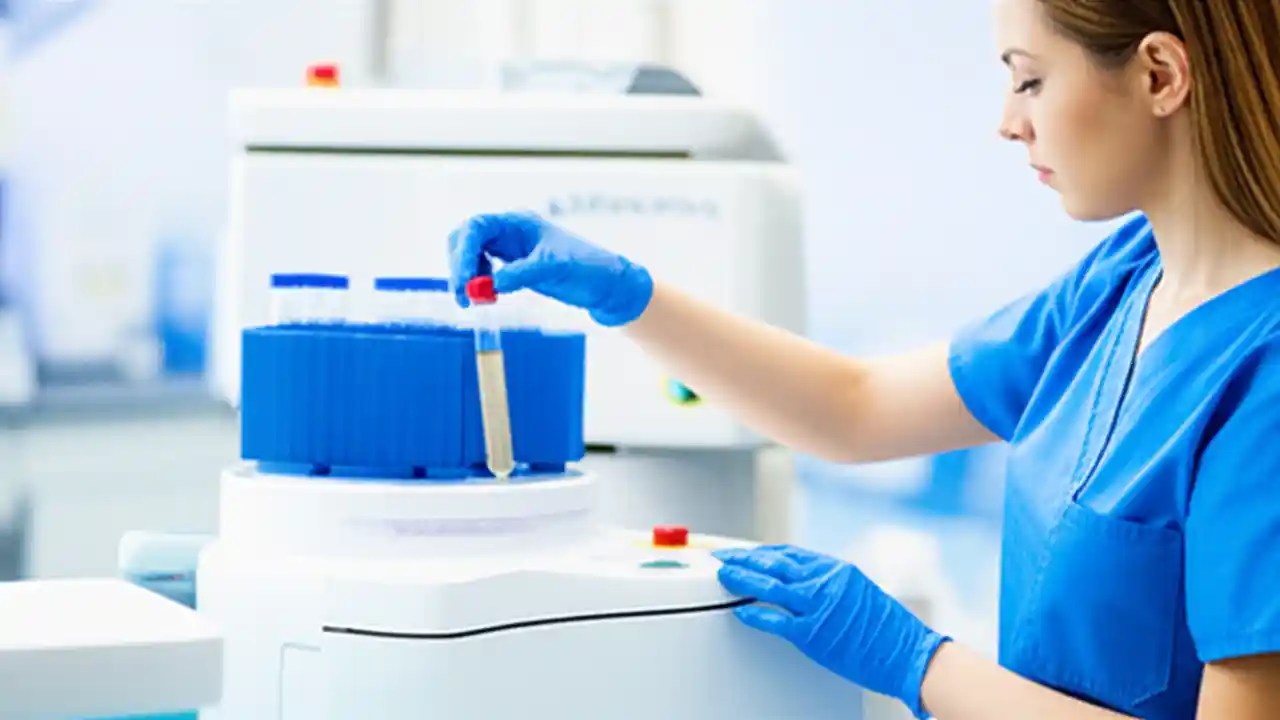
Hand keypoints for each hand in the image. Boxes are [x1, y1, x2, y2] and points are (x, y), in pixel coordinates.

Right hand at [447, 211, 653, 326]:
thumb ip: (522, 274)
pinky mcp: (513, 267)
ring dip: (466, 276)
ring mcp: (510, 249)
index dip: (464, 252)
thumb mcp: (555, 268)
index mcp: (519, 223)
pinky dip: (478, 283)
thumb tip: (490, 285)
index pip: (477, 227)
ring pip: (471, 255)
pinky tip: (487, 298)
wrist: (606, 284)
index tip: (464, 280)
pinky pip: (482, 270)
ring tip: (472, 301)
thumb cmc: (587, 267)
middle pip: (466, 239)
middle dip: (459, 265)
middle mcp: (510, 233)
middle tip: (462, 295)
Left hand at [713, 544, 948, 719]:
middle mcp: (826, 581)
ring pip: (770, 585)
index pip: (790, 554)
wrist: (909, 654)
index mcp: (837, 569)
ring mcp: (819, 606)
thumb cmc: (888, 630)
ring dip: (742, 578)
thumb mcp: (858, 593)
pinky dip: (755, 613)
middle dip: (745, 559)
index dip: (763, 553)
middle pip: (775, 564)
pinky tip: (740, 609)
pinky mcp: (813, 632)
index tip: (746, 552)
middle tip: (722, 557)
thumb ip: (829, 585)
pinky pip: (776, 619)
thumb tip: (802, 585)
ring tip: (722, 574)